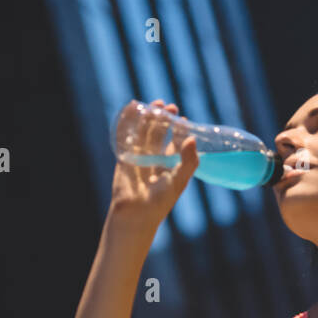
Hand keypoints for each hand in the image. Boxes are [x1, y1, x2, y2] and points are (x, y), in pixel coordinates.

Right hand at [109, 99, 198, 228]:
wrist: (135, 214)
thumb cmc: (160, 202)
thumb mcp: (179, 181)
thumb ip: (188, 161)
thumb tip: (192, 139)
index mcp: (170, 167)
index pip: (175, 145)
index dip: (178, 132)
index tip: (183, 119)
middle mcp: (155, 161)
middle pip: (159, 135)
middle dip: (164, 121)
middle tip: (170, 107)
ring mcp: (139, 158)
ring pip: (144, 133)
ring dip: (148, 119)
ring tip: (156, 104)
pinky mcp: (125, 157)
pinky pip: (126, 136)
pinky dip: (128, 122)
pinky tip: (133, 109)